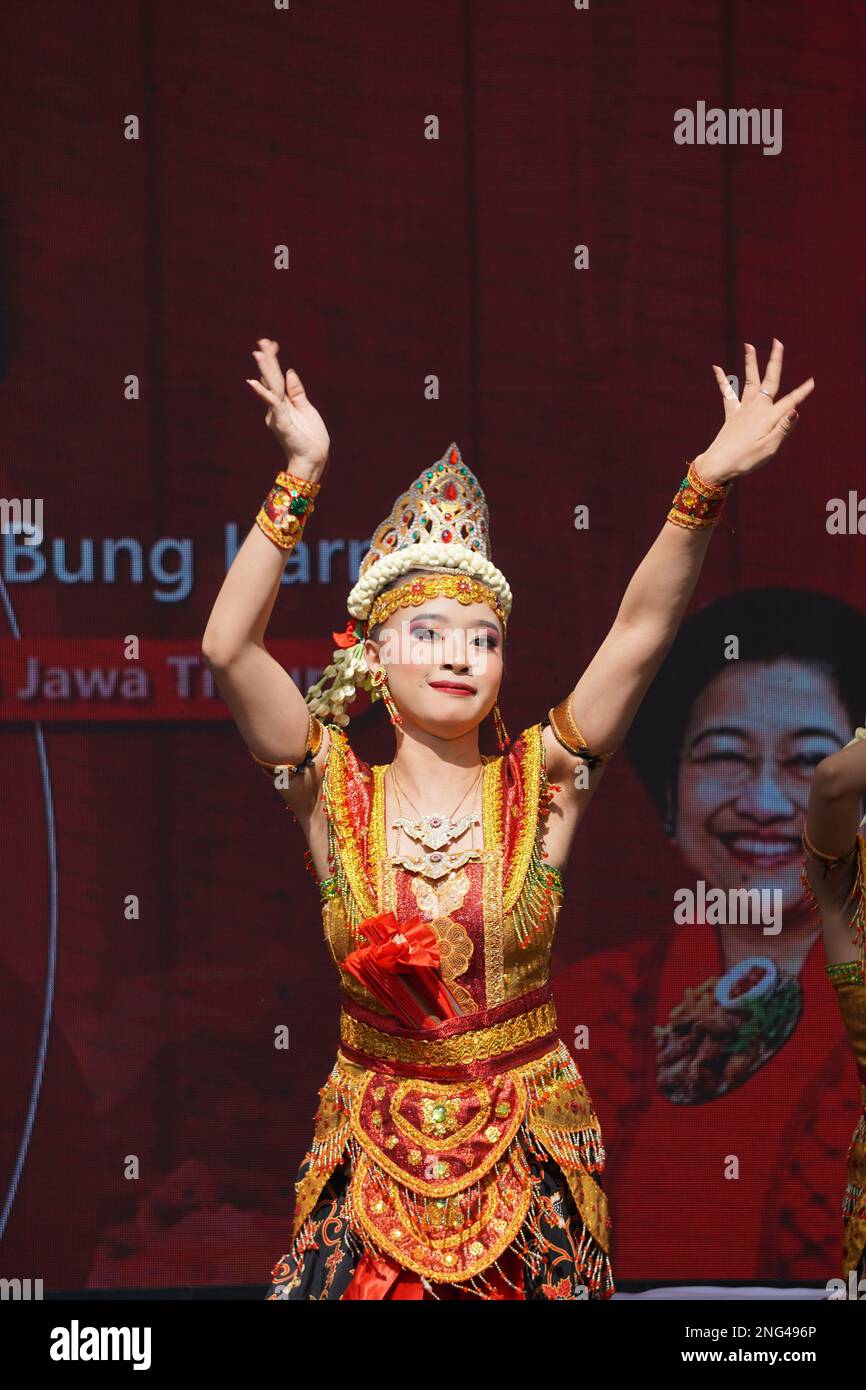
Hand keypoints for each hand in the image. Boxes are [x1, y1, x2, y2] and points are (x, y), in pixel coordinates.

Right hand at [245, 339, 329, 479]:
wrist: (313, 459)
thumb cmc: (311, 438)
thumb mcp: (307, 409)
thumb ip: (296, 392)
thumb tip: (290, 372)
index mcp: (284, 404)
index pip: (277, 378)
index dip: (274, 361)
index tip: (272, 343)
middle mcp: (277, 407)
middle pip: (271, 379)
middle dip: (267, 359)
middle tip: (262, 341)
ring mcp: (277, 414)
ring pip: (271, 387)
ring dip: (265, 370)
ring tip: (259, 353)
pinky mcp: (281, 422)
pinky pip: (272, 404)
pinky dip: (263, 393)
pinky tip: (254, 382)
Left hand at [694, 340, 814, 485]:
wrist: (718, 464)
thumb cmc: (746, 460)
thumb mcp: (770, 448)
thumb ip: (783, 429)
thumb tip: (795, 411)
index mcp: (768, 417)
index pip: (790, 401)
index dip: (802, 392)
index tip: (812, 381)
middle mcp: (756, 408)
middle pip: (769, 380)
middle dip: (775, 361)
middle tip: (778, 342)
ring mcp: (743, 410)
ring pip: (749, 381)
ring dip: (750, 362)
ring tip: (749, 345)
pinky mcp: (732, 415)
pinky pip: (728, 394)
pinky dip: (722, 380)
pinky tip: (716, 367)